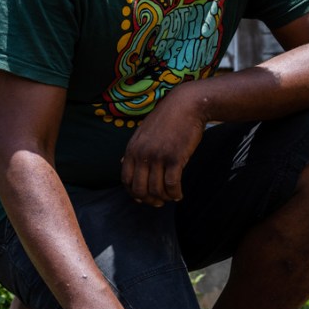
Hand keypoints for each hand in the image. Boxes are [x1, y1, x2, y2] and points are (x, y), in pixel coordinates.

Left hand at [121, 87, 206, 204]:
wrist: (186, 105)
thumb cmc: (166, 119)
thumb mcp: (143, 132)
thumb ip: (133, 149)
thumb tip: (122, 162)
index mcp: (132, 149)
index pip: (126, 180)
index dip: (133, 193)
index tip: (142, 198)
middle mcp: (142, 154)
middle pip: (139, 189)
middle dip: (149, 200)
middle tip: (158, 202)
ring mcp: (158, 157)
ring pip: (156, 190)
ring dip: (164, 198)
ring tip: (171, 197)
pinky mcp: (175, 158)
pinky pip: (172, 185)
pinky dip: (175, 194)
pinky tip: (179, 194)